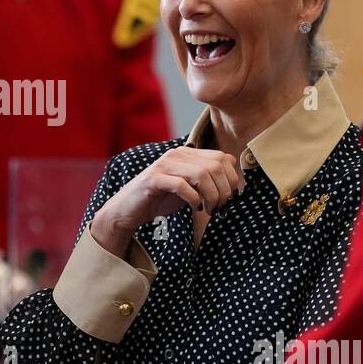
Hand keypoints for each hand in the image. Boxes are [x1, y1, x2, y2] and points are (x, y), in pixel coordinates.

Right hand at [91, 146, 243, 256]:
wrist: (128, 210)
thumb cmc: (160, 200)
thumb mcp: (189, 188)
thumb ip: (207, 181)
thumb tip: (234, 185)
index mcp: (187, 153)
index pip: (222, 158)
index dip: (232, 179)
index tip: (229, 199)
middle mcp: (176, 154)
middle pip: (215, 166)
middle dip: (223, 190)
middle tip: (219, 208)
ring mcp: (164, 165)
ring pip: (202, 174)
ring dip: (211, 196)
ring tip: (209, 210)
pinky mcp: (154, 179)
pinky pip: (182, 185)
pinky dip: (194, 199)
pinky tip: (194, 208)